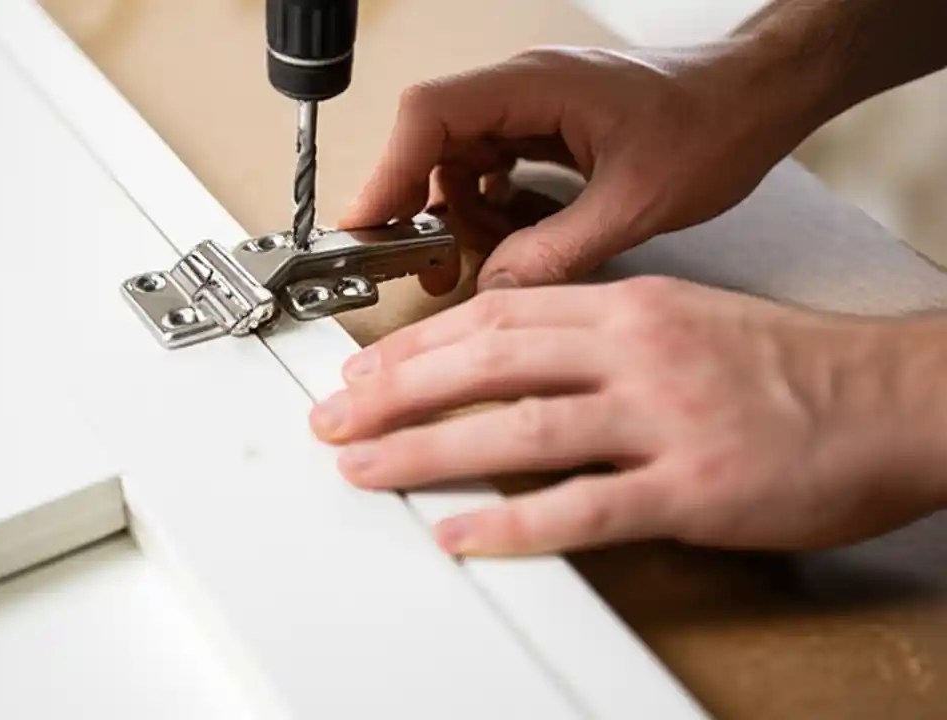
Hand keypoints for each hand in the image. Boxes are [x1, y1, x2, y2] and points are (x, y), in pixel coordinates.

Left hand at [309, 277, 946, 555]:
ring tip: (366, 469)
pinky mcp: (692, 486)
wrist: (893, 398)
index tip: (364, 371)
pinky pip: (583, 507)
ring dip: (428, 451)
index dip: (416, 345)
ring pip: (517, 429)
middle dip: (395, 393)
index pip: (495, 318)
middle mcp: (634, 351)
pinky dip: (513, 523)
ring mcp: (661, 417)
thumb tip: (511, 363)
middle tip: (334, 420)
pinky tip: (460, 533)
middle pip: (486, 363)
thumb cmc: (790, 365)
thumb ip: (595, 335)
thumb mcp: (682, 319)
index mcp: (628, 307)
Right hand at [340, 43, 828, 292]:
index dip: (388, 172)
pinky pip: (489, 168)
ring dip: (459, 213)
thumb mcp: (634, 203)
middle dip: (419, 205)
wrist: (759, 100)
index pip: (430, 115)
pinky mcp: (544, 130)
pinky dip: (489, 208)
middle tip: (422, 262)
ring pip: (456, 160)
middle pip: (431, 140)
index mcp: (537, 86)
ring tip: (483, 256)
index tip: (369, 225)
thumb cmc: (714, 124)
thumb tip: (493, 287)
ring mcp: (530, 108)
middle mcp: (523, 90)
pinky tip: (515, 237)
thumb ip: (556, 251)